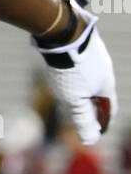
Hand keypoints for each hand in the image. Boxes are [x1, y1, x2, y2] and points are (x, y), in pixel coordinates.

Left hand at [34, 0, 116, 143]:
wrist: (64, 31)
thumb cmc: (71, 69)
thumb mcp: (76, 100)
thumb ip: (83, 120)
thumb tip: (91, 141)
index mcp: (106, 85)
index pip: (109, 109)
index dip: (103, 122)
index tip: (97, 131)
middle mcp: (104, 70)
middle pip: (100, 94)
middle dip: (93, 107)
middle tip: (85, 117)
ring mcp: (94, 57)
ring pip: (91, 79)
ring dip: (84, 91)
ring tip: (72, 98)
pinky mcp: (82, 47)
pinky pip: (82, 66)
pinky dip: (76, 76)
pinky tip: (64, 74)